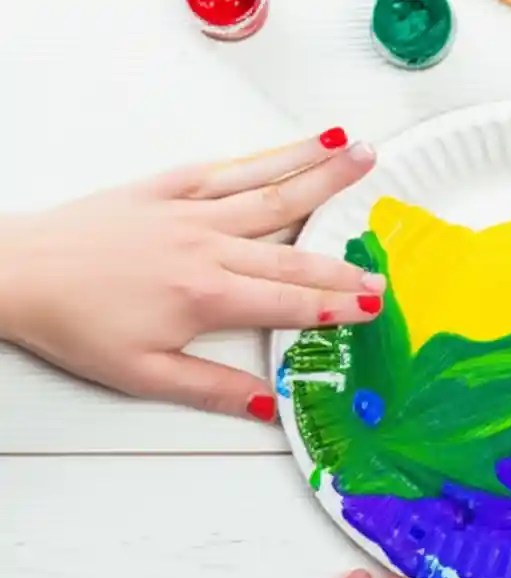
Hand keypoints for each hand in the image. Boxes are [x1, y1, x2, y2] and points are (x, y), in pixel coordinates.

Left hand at [0, 129, 382, 420]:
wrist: (16, 274)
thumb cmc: (74, 324)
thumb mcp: (144, 375)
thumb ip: (214, 390)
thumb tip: (270, 406)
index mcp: (206, 296)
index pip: (289, 302)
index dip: (335, 306)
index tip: (372, 305)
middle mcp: (206, 247)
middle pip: (293, 251)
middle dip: (343, 259)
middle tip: (382, 263)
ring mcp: (189, 212)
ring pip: (270, 192)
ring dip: (321, 175)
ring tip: (360, 155)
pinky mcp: (165, 188)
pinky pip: (226, 169)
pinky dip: (265, 157)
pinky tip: (294, 147)